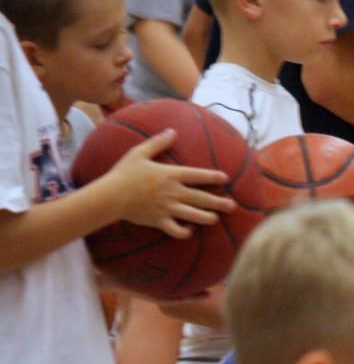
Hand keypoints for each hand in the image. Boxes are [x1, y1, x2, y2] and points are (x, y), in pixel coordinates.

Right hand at [106, 129, 233, 237]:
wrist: (110, 196)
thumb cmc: (124, 173)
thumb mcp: (139, 153)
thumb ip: (158, 142)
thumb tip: (172, 131)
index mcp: (170, 175)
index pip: (198, 175)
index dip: (213, 177)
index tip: (224, 178)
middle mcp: (174, 193)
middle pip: (203, 199)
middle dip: (220, 203)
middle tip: (233, 206)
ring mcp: (168, 209)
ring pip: (196, 216)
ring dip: (208, 218)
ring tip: (216, 218)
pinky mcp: (160, 222)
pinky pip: (178, 231)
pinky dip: (186, 232)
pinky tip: (189, 228)